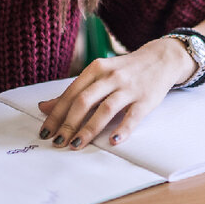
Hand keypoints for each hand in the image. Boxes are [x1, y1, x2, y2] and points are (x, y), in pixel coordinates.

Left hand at [37, 37, 192, 148]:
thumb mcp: (98, 74)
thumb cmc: (124, 70)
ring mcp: (128, 87)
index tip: (45, 131)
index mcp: (96, 69)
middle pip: (84, 101)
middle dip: (68, 124)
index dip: (57, 114)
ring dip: (89, 129)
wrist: (160, 59)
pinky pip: (132, 116)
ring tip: (76, 144)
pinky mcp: (145, 99)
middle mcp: (110, 76)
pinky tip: (114, 141)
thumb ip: (75, 91)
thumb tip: (44, 107)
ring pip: (105, 109)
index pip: (71, 93)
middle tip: (58, 142)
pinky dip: (123, 129)